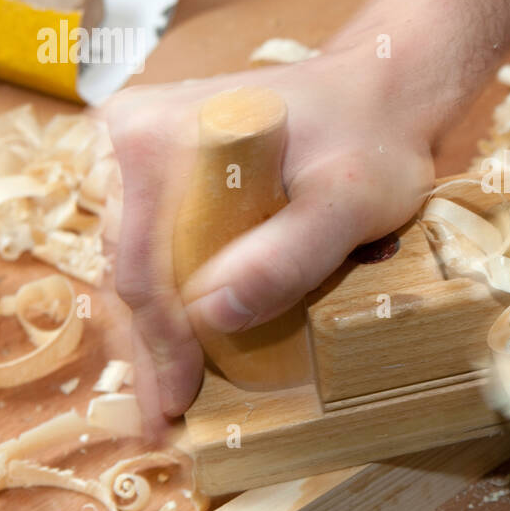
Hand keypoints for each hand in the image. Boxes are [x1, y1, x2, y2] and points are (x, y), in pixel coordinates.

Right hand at [105, 37, 437, 430]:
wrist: (380, 89)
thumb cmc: (371, 139)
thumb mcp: (348, 201)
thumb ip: (288, 255)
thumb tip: (215, 317)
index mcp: (158, 137)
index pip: (143, 264)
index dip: (160, 345)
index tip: (175, 405)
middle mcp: (130, 136)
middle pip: (129, 266)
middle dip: (149, 348)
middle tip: (161, 421)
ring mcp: (140, 148)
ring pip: (135, 260)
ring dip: (153, 330)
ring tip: (165, 396)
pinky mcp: (161, 164)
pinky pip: (153, 241)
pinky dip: (169, 296)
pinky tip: (177, 345)